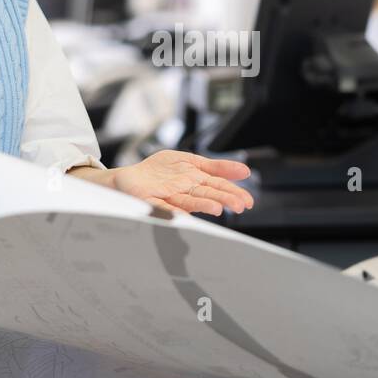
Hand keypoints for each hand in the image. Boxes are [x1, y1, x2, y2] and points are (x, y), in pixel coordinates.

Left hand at [107, 150, 253, 215]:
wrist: (129, 176)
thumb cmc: (160, 172)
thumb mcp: (192, 161)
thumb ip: (217, 166)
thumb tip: (244, 170)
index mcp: (195, 183)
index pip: (219, 187)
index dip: (234, 193)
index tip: (247, 201)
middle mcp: (184, 192)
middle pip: (207, 195)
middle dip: (223, 200)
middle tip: (238, 206)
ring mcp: (169, 197)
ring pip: (188, 202)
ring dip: (202, 206)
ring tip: (216, 208)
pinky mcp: (152, 201)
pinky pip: (163, 207)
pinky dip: (172, 212)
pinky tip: (182, 215)